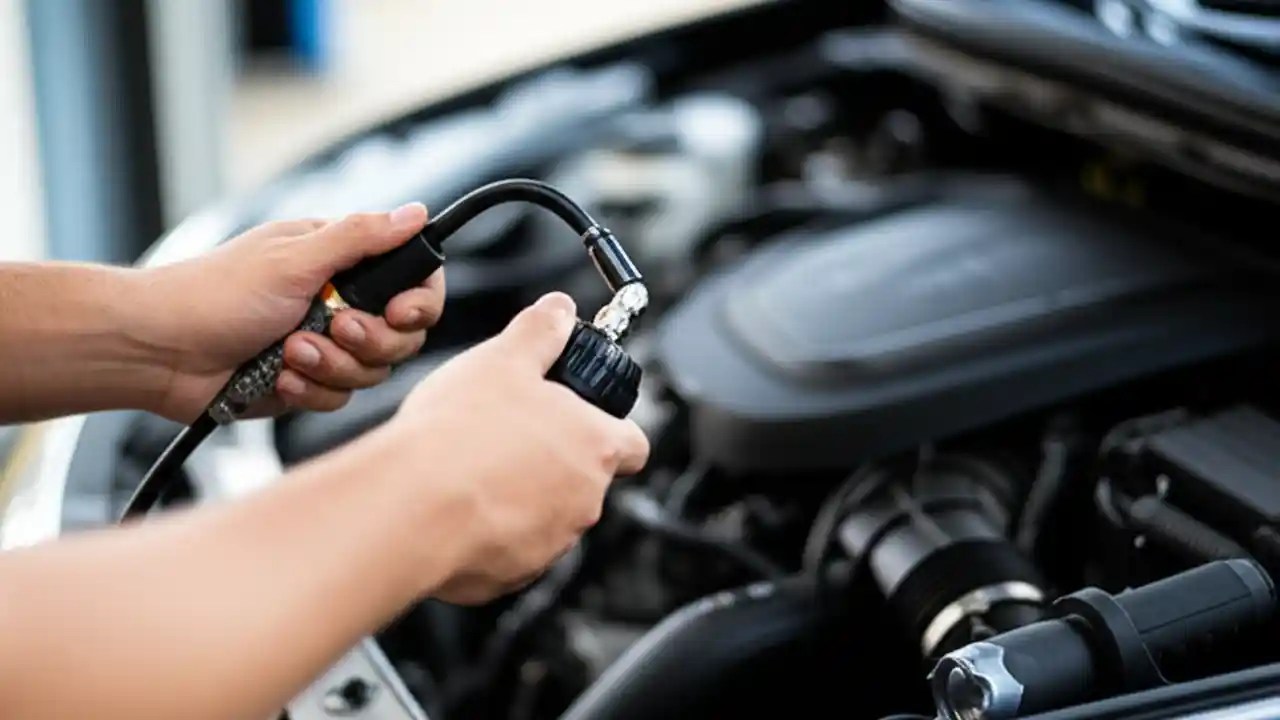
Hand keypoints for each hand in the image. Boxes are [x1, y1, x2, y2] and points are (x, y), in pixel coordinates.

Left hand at [142, 203, 443, 421]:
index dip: (418, 302)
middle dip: (368, 340)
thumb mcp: (294, 258)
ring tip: (289, 352)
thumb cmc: (214, 294)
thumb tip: (416, 213)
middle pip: (400, 334)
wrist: (159, 352)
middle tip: (334, 329)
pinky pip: (338, 397)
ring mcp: (323, 344)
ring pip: (371, 371)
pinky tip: (278, 377)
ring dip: (331, 366)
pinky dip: (309, 390)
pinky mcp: (306, 381)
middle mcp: (337, 300)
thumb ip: (361, 237)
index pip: (412, 279)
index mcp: (338, 261)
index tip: (399, 312)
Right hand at [382, 292, 649, 603]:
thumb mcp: (504, 359)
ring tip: (472, 470)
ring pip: (547, 515)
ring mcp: (552, 543)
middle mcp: (586, 500)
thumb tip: (559, 310)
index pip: (633, 442)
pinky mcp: (512, 574)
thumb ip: (541, 332)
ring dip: (520, 497)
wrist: (411, 505)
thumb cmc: (460, 433)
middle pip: (584, 479)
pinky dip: (490, 531)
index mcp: (595, 445)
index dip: (610, 428)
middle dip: (551, 460)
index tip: (581, 417)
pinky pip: (510, 550)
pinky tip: (456, 507)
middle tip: (505, 436)